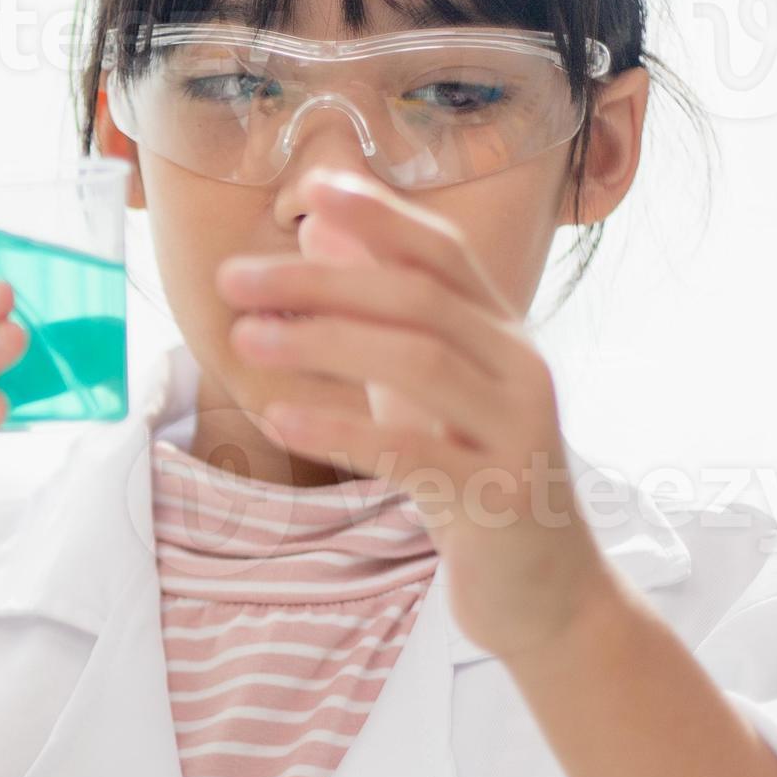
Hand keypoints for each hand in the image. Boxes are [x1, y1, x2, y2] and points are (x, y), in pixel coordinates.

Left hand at [215, 171, 617, 661]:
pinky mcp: (497, 495)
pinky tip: (280, 417)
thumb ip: (377, 315)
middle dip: (318, 281)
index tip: (309, 188)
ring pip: (418, 361)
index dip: (379, 213)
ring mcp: (516, 430)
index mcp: (501, 332)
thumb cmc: (473, 475)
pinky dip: (340, 428)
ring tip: (245, 339)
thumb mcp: (421, 388)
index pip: (441, 251)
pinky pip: (412, 451)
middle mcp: (519, 367)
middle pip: (417, 298)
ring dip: (322, 342)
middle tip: (232, 280)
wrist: (543, 588)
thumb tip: (319, 229)